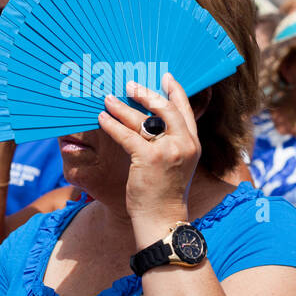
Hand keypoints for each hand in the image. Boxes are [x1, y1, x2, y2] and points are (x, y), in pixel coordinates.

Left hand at [98, 73, 199, 230]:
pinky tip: (102, 119)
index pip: (185, 110)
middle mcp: (184, 144)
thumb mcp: (177, 164)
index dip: (175, 91)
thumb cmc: (165, 192)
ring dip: (122, 108)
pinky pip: (127, 135)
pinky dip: (112, 125)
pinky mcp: (149, 159)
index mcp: (193, 144)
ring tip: (108, 100)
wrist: (162, 218)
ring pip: (143, 120)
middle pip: (165, 108)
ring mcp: (168, 151)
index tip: (165, 77)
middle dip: (146, 94)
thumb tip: (150, 123)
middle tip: (130, 85)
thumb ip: (171, 143)